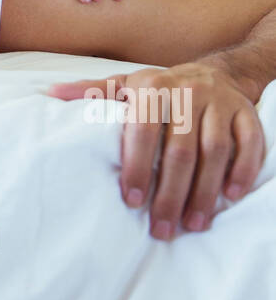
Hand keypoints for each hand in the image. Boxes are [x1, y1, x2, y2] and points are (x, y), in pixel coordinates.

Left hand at [48, 63, 264, 238]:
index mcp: (152, 86)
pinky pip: (249, 142)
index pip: (142, 129)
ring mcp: (220, 102)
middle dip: (170, 193)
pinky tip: (231, 196)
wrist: (216, 72)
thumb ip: (92, 93)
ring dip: (205, 191)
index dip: (137, 165)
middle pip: (180, 149)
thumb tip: (50, 94)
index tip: (132, 201)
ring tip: (193, 223)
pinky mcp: (246, 113)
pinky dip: (243, 169)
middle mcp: (188, 91)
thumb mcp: (126, 84)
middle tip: (161, 228)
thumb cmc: (162, 89)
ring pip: (214, 150)